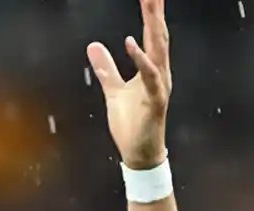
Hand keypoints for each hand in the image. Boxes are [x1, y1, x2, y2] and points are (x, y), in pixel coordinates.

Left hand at [87, 0, 171, 169]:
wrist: (140, 153)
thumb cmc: (131, 123)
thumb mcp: (113, 90)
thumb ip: (105, 68)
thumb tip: (93, 45)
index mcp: (151, 69)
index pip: (152, 35)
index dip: (150, 14)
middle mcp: (160, 73)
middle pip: (158, 36)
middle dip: (155, 13)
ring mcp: (159, 86)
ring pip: (158, 51)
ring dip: (153, 27)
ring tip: (150, 5)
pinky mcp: (155, 101)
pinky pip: (149, 76)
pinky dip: (141, 59)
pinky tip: (131, 42)